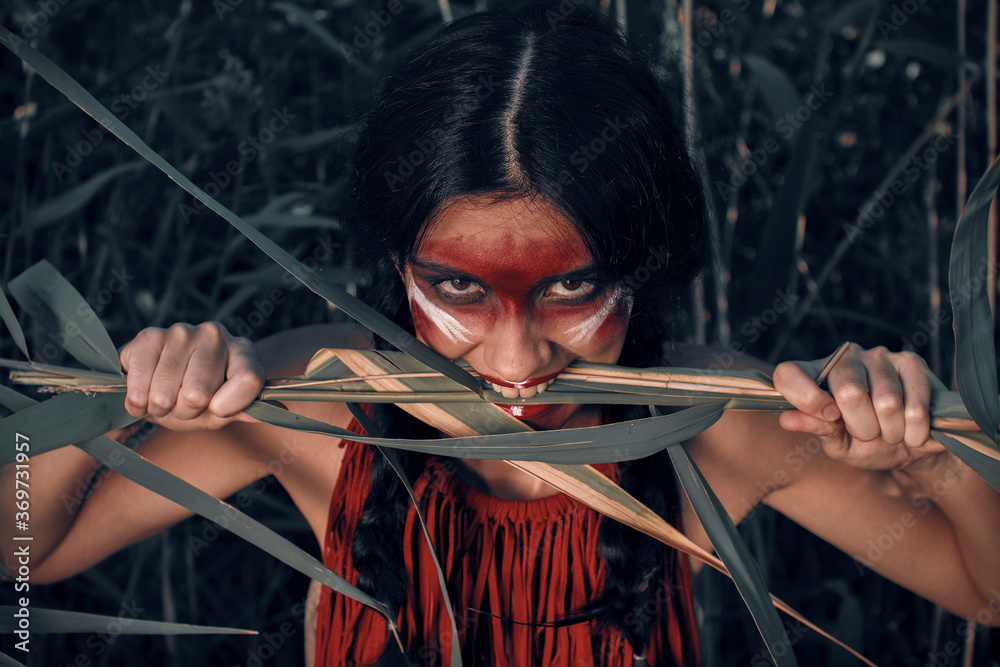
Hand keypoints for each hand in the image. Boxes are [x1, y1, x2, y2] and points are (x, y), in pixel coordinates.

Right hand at [118, 322, 264, 430]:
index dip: (231, 404)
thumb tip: (278, 406)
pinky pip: (141, 385)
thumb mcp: (221, 411)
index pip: (250, 379)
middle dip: (186, 410)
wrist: (153, 388)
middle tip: (182, 404)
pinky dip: (138, 400)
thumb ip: (246, 409)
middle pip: (200, 393)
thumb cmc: (194, 400)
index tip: (217, 410)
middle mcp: (216, 335)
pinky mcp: (149, 336)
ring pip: (168, 393)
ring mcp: (182, 332)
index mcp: (242, 351)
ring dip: (160, 407)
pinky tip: (143, 394)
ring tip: (162, 398)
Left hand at [773, 343, 948, 470]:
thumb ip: (815, 427)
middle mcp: (844, 358)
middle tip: (870, 434)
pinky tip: (913, 431)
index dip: (805, 398)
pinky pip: (915, 405)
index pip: (789, 374)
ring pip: (887, 401)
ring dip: (892, 431)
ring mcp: (879, 356)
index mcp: (816, 375)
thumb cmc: (868, 444)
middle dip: (863, 427)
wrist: (912, 448)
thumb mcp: (838, 442)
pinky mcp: (912, 363)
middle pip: (849, 391)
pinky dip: (914, 430)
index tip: (831, 418)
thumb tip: (786, 420)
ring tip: (892, 431)